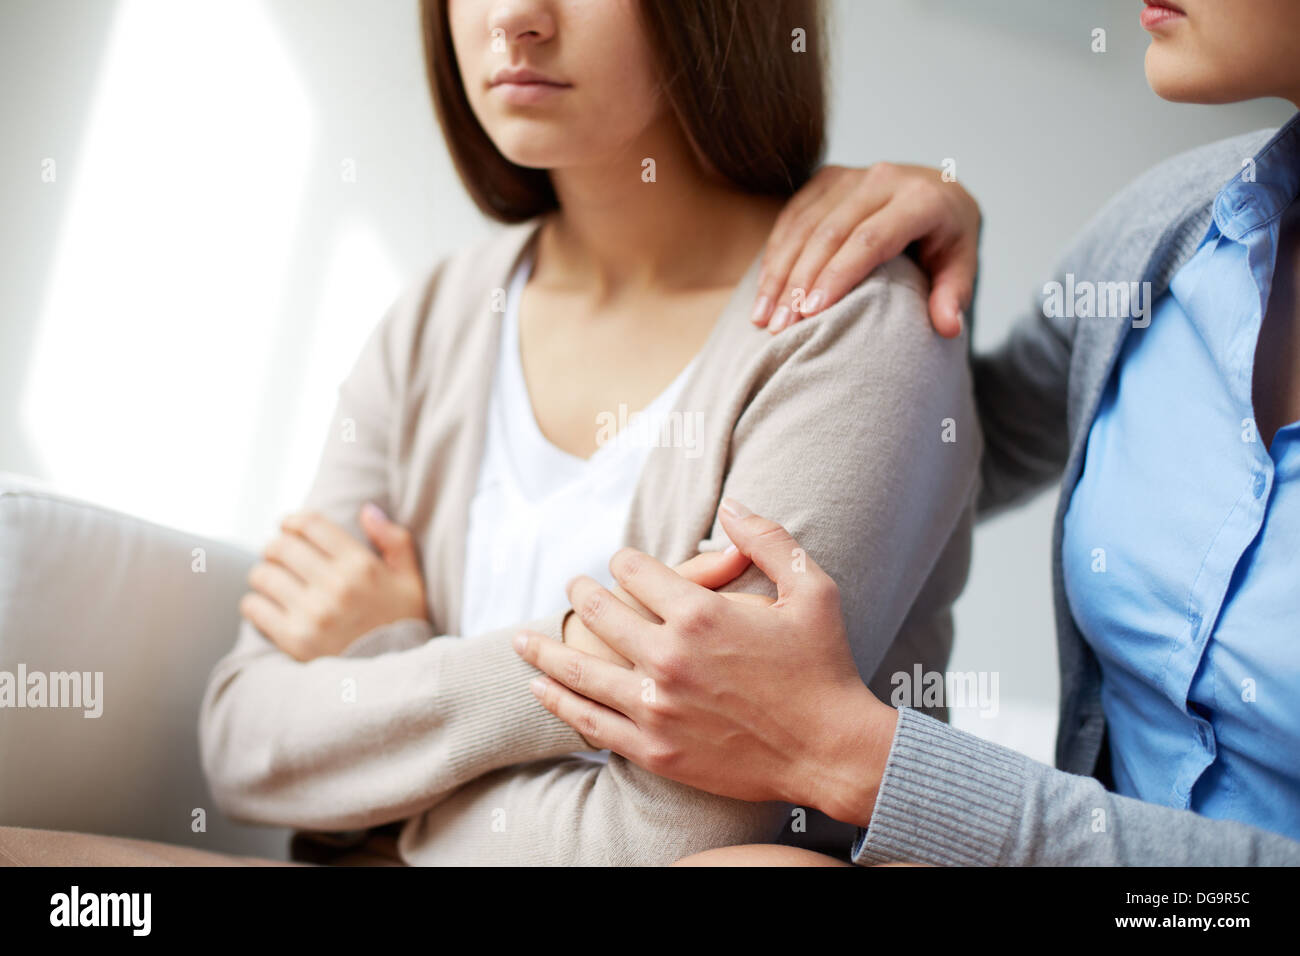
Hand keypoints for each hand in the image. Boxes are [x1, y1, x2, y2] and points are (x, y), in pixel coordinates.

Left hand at [240, 503, 427, 660]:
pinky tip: (269, 607)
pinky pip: (254, 607)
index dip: (293, 520)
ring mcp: (313, 614)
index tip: (288, 526)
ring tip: (274, 582)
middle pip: (281, 546)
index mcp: (362, 565)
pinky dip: (255, 603)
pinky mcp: (294, 640)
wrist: (393, 679)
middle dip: (275, 546)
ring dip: (264, 574)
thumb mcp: (410, 580)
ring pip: (263, 575)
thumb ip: (395, 540)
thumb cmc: (401, 623)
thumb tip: (366, 510)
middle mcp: (336, 586)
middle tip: (278, 555)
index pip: (310, 524)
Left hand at [516, 500, 898, 827]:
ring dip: (545, 650)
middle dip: (582, 594)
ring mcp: (656, 707)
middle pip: (601, 614)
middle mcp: (668, 658)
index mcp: (700, 614)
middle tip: (573, 586)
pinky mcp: (655, 750)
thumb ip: (768, 540)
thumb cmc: (825, 667)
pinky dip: (560, 703)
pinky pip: (591, 723)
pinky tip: (540, 689)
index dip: (624, 561)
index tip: (620, 562)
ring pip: (579, 671)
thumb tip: (732, 504)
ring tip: (522, 638)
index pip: (636, 572)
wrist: (831, 750)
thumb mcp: (811, 589)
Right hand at [753, 162, 980, 337]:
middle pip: (829, 233)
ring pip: (803, 225)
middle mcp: (883, 179)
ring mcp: (850, 175)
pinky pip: (792, 216)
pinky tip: (764, 291)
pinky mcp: (826, 178)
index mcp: (921, 199)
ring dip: (778, 273)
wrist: (938, 190)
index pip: (870, 239)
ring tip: (762, 317)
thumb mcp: (962, 264)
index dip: (837, 275)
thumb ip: (954, 295)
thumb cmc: (948, 238)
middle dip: (799, 282)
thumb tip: (948, 328)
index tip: (811, 313)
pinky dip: (775, 255)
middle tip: (780, 327)